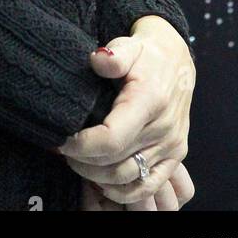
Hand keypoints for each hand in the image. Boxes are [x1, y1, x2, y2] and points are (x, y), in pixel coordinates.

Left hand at [57, 16, 195, 206]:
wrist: (176, 62)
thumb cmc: (146, 54)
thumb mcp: (128, 45)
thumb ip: (114, 55)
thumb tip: (97, 60)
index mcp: (150, 101)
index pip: (112, 139)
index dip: (81, 146)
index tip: (61, 139)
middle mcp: (164, 129)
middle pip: (115, 163)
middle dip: (82, 161)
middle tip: (62, 149)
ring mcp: (171, 146)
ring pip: (127, 178)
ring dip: (96, 177)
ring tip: (77, 161)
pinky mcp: (175, 156)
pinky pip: (147, 187)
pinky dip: (123, 192)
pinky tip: (102, 182)